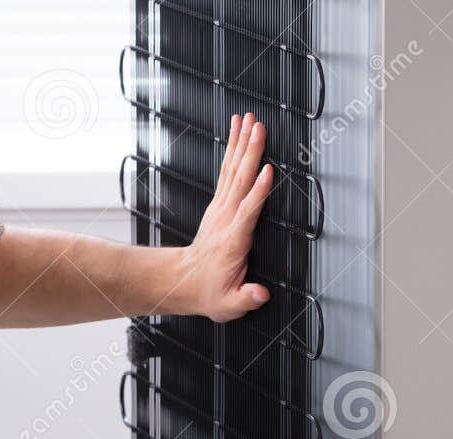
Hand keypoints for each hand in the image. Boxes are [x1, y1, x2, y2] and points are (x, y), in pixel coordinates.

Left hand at [175, 113, 275, 322]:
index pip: (248, 211)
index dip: (258, 192)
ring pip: (233, 169)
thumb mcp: (230, 304)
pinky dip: (233, 150)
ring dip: (242, 143)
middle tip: (259, 126)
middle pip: (240, 180)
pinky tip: (238, 132)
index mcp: (233, 241)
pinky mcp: (219, 203)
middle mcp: (225, 219)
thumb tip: (261, 294)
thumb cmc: (210, 291)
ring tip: (249, 119)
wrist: (184, 283)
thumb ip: (247, 298)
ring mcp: (220, 208)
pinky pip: (227, 171)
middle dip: (250, 152)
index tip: (268, 171)